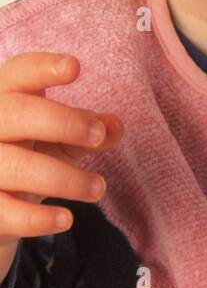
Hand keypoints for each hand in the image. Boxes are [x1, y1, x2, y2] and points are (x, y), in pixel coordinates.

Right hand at [0, 52, 123, 251]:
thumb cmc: (32, 157)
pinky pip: (6, 211)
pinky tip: (66, 219)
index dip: (42, 68)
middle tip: (98, 137)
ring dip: (65, 178)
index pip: (18, 73)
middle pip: (17, 112)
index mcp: (7, 99)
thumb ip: (89, 132)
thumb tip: (115, 125)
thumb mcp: (62, 141)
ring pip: (17, 165)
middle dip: (62, 122)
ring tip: (98, 188)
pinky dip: (37, 218)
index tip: (74, 67)